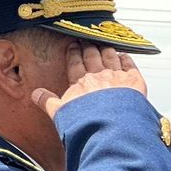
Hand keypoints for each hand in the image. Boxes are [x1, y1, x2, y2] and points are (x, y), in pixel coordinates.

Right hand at [32, 40, 147, 119]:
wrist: (111, 130)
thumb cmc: (87, 124)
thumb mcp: (61, 114)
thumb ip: (48, 102)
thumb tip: (35, 94)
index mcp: (80, 81)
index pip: (75, 61)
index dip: (74, 52)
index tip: (73, 45)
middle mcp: (98, 75)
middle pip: (92, 55)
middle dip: (89, 46)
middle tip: (87, 40)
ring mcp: (117, 76)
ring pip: (110, 56)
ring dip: (106, 49)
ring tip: (104, 45)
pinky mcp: (134, 81)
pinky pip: (130, 64)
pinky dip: (126, 58)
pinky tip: (124, 56)